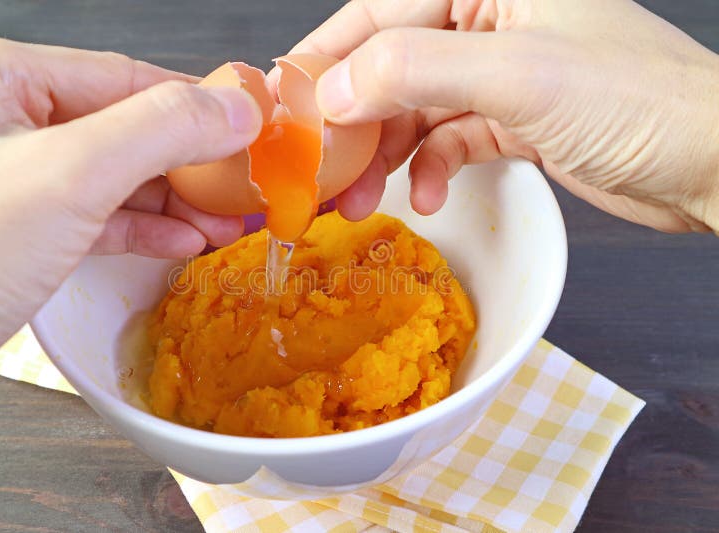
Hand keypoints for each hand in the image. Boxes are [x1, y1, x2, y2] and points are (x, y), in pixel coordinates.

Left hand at [0, 32, 262, 396]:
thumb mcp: (66, 179)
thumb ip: (159, 131)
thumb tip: (235, 108)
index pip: (120, 76)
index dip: (194, 104)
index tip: (249, 126)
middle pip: (116, 126)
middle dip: (186, 164)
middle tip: (242, 186)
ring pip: (103, 175)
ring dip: (168, 200)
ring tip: (223, 222)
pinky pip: (82, 215)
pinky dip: (133, 228)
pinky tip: (178, 241)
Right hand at [292, 0, 718, 232]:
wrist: (715, 165)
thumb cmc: (641, 103)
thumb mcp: (519, 76)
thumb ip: (418, 70)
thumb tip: (336, 85)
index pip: (381, 11)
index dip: (328, 58)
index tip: (288, 106)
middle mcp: (490, 20)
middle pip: (392, 65)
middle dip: (355, 122)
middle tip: (323, 171)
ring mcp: (501, 73)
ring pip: (415, 109)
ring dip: (386, 156)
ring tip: (360, 200)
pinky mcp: (513, 119)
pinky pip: (450, 140)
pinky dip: (432, 169)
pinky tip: (429, 196)